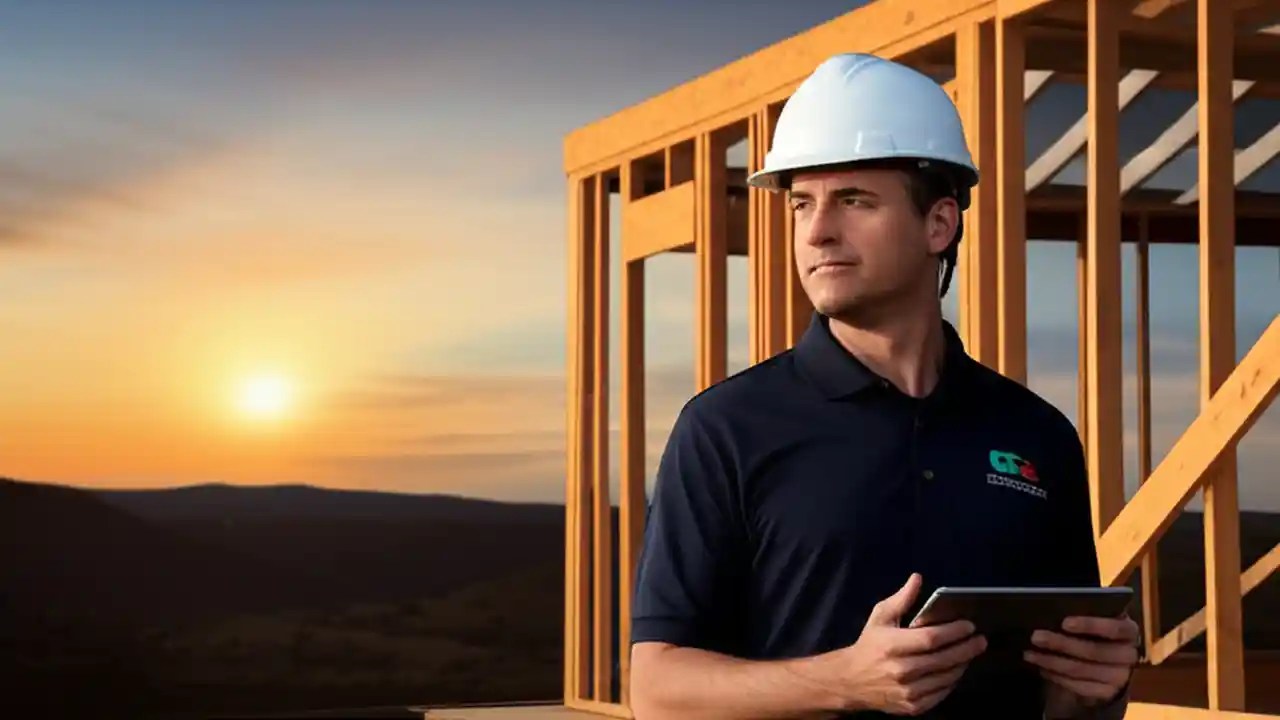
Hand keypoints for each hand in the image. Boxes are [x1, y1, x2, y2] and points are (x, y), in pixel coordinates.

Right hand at [829, 573, 986, 715]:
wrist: (849, 681)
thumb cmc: (869, 645)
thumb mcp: (880, 617)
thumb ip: (902, 599)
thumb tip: (918, 578)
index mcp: (892, 645)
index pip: (931, 638)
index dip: (953, 632)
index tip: (969, 625)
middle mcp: (901, 670)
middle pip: (943, 659)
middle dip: (966, 649)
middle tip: (981, 640)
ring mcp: (907, 692)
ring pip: (945, 678)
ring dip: (962, 665)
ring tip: (970, 653)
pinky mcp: (911, 707)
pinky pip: (940, 694)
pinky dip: (951, 682)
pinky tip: (956, 670)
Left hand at [1024, 613, 1139, 716]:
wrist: (1106, 664)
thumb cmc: (1094, 633)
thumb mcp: (1093, 619)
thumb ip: (1082, 613)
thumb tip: (1054, 610)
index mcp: (1128, 630)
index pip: (1115, 627)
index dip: (1090, 625)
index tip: (1064, 622)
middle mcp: (1129, 655)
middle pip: (1093, 650)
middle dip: (1061, 643)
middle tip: (1035, 636)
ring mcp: (1120, 677)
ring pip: (1082, 669)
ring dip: (1052, 661)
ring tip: (1030, 654)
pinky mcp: (1107, 693)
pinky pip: (1079, 687)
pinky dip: (1057, 677)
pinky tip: (1042, 668)